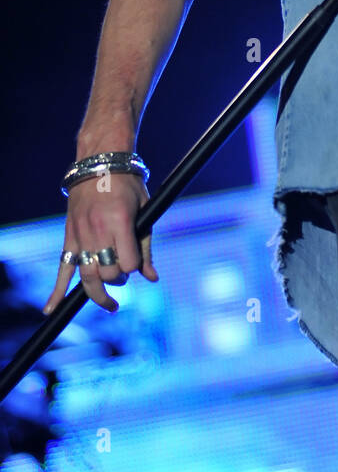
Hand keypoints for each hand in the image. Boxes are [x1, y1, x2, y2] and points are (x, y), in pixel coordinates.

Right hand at [42, 172, 158, 314]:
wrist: (100, 162)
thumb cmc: (128, 185)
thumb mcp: (144, 211)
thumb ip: (146, 247)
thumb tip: (152, 278)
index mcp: (119, 222)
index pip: (128, 263)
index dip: (134, 267)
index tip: (136, 261)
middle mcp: (98, 230)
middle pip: (108, 272)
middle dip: (119, 278)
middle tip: (124, 273)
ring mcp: (81, 235)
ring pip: (87, 276)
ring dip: (98, 294)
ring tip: (111, 304)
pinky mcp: (69, 236)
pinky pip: (62, 267)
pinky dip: (56, 291)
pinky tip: (51, 309)